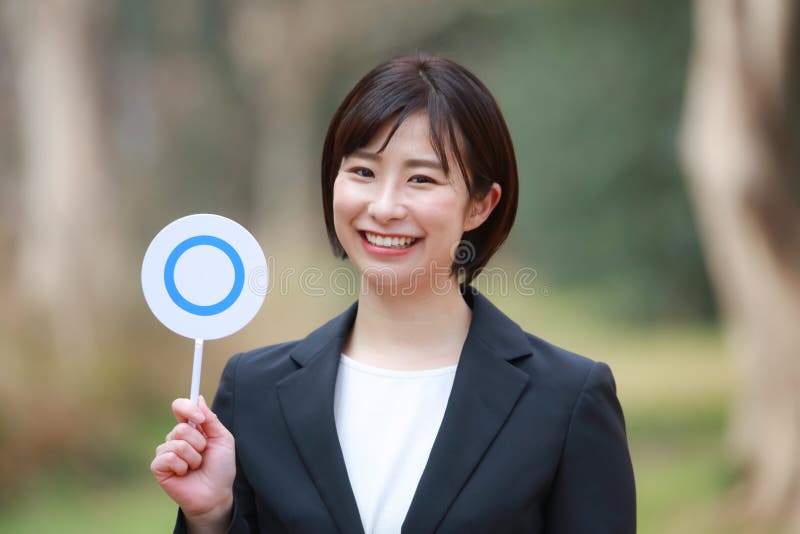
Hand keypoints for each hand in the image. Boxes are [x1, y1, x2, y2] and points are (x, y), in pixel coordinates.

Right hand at [151, 395, 235, 526]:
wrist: (216, 494)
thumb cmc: (220, 468)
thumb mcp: (223, 439)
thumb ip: (211, 419)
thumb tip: (199, 398)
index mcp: (191, 428)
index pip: (180, 407)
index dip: (187, 408)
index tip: (200, 419)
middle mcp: (176, 438)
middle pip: (181, 427)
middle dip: (199, 442)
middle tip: (204, 454)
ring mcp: (166, 452)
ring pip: (177, 443)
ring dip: (193, 457)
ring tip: (196, 467)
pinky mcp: (158, 467)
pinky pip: (168, 457)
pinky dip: (182, 466)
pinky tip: (184, 473)